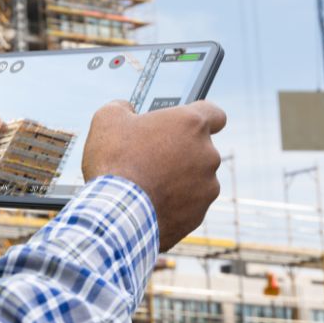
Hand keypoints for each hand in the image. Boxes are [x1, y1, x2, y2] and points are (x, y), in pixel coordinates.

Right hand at [82, 100, 225, 251]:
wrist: (117, 213)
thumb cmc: (115, 161)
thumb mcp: (108, 119)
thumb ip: (123, 107)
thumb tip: (127, 109)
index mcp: (191, 124)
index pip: (215, 114)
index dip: (201, 117)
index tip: (187, 125)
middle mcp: (207, 154)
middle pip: (200, 149)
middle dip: (180, 152)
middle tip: (151, 157)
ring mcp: (207, 187)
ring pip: (197, 179)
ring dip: (178, 179)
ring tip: (148, 184)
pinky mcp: (199, 214)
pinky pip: (189, 205)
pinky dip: (174, 204)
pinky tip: (150, 204)